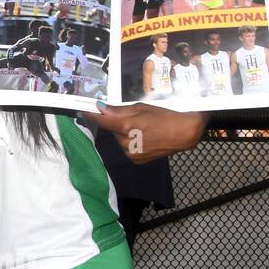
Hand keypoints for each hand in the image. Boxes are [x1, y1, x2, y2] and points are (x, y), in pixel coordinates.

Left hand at [80, 102, 207, 163]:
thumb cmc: (164, 115)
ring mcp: (131, 153)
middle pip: (112, 130)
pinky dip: (133, 143)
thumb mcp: (142, 107)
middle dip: (118, 124)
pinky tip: (146, 139)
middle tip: (134, 119)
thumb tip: (100, 108)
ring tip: (143, 129)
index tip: (83, 110)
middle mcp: (125, 141)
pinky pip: (128, 149)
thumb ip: (119, 110)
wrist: (185, 133)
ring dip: (126, 134)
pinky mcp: (137, 160)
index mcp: (125, 126)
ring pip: (120, 140)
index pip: (101, 120)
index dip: (91, 114)